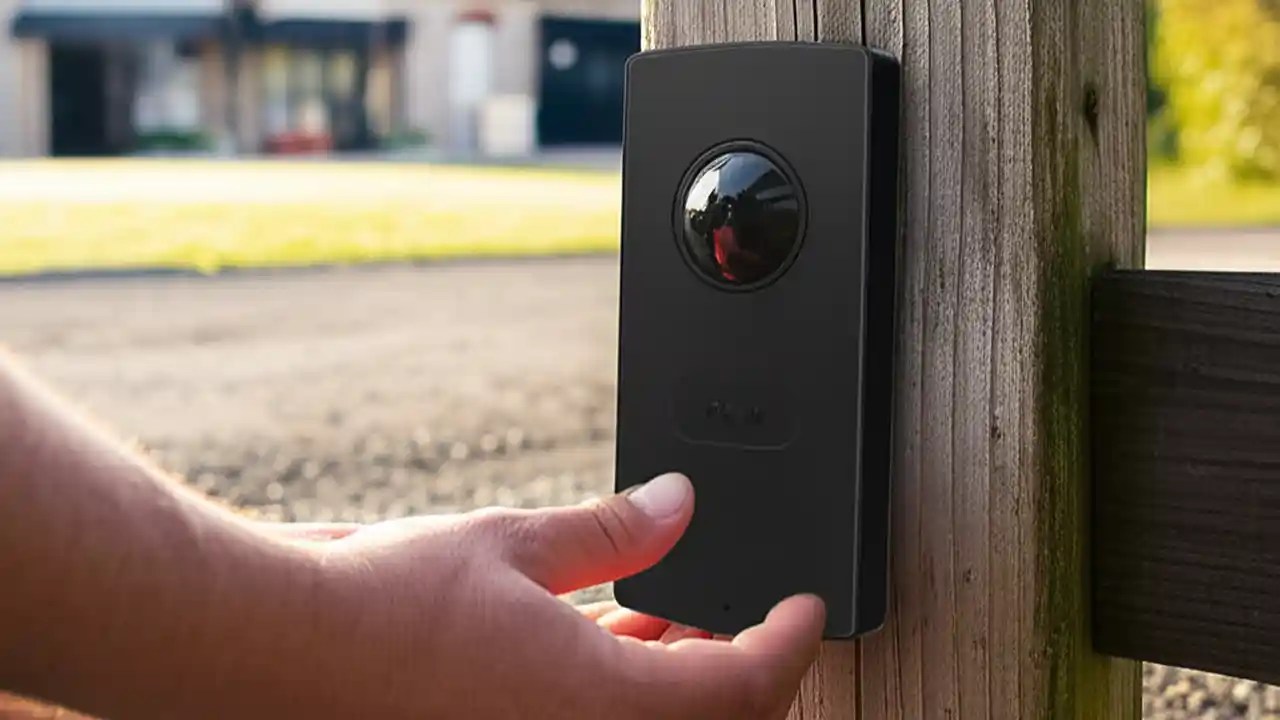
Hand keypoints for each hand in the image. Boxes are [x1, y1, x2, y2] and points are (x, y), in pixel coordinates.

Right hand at [298, 473, 824, 718]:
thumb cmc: (380, 606)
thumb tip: (677, 504)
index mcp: (605, 709)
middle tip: (744, 613)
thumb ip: (613, 531)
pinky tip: (611, 638)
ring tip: (674, 619)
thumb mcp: (516, 544)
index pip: (747, 687)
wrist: (275, 653)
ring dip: (679, 680)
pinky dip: (621, 690)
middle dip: (739, 667)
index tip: (805, 608)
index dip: (791, 642)